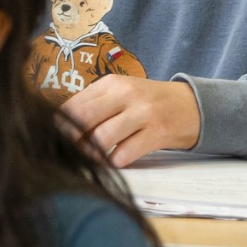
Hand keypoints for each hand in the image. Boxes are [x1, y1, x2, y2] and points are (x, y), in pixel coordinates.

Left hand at [61, 76, 200, 166]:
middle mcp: (126, 94)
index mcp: (111, 83)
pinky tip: (113, 163)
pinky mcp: (159, 132)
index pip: (75, 103)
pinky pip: (127, 152)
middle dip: (71, 139)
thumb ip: (96, 104)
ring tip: (90, 159)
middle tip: (65, 152)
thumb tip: (62, 124)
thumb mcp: (122, 93)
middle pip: (85, 118)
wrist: (193, 105)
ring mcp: (143, 113)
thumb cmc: (149, 102)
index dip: (61, 124)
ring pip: (104, 137)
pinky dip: (115, 161)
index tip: (53, 137)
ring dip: (92, 153)